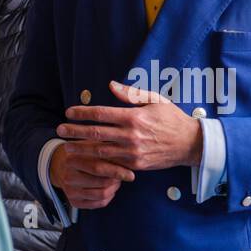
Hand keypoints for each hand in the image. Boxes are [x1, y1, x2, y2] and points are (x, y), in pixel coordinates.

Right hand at [49, 141, 133, 209]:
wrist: (61, 165)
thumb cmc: (81, 153)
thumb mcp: (90, 144)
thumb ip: (104, 147)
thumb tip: (126, 150)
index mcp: (72, 161)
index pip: (97, 168)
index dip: (116, 171)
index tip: (130, 174)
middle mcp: (69, 177)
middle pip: (101, 183)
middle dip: (116, 181)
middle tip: (124, 176)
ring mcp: (70, 191)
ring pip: (101, 195)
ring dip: (113, 189)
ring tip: (116, 181)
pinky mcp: (74, 202)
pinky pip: (98, 204)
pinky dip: (108, 197)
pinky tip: (110, 189)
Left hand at [57, 81, 203, 171]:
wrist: (190, 144)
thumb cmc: (172, 119)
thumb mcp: (155, 100)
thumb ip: (131, 94)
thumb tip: (111, 85)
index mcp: (134, 117)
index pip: (101, 113)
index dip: (82, 113)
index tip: (69, 112)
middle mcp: (131, 135)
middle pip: (96, 133)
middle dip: (75, 132)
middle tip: (60, 130)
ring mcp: (133, 152)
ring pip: (100, 151)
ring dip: (81, 149)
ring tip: (67, 148)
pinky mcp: (136, 165)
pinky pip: (112, 164)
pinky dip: (97, 163)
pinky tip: (86, 161)